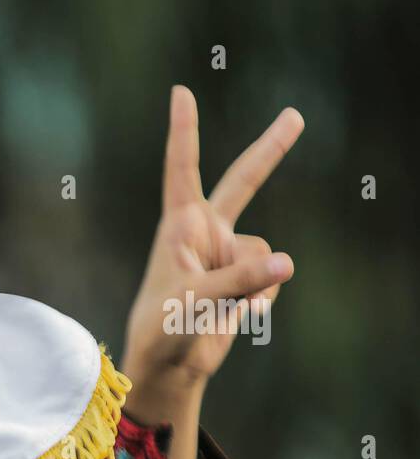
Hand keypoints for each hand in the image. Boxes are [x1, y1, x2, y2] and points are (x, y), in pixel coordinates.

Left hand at [121, 87, 302, 458]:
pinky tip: (238, 314)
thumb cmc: (162, 329)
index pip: (182, 169)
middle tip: (295, 116)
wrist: (170, 366)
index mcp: (179, 226)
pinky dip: (261, 297)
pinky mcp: (245, 277)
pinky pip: (272, 277)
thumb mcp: (193, 302)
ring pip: (264, 252)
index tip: (180, 92)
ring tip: (217, 307)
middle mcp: (205, 232)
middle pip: (242, 183)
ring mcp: (227, 254)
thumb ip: (239, 279)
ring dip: (251, 281)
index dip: (184, 131)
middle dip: (270, 151)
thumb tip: (287, 263)